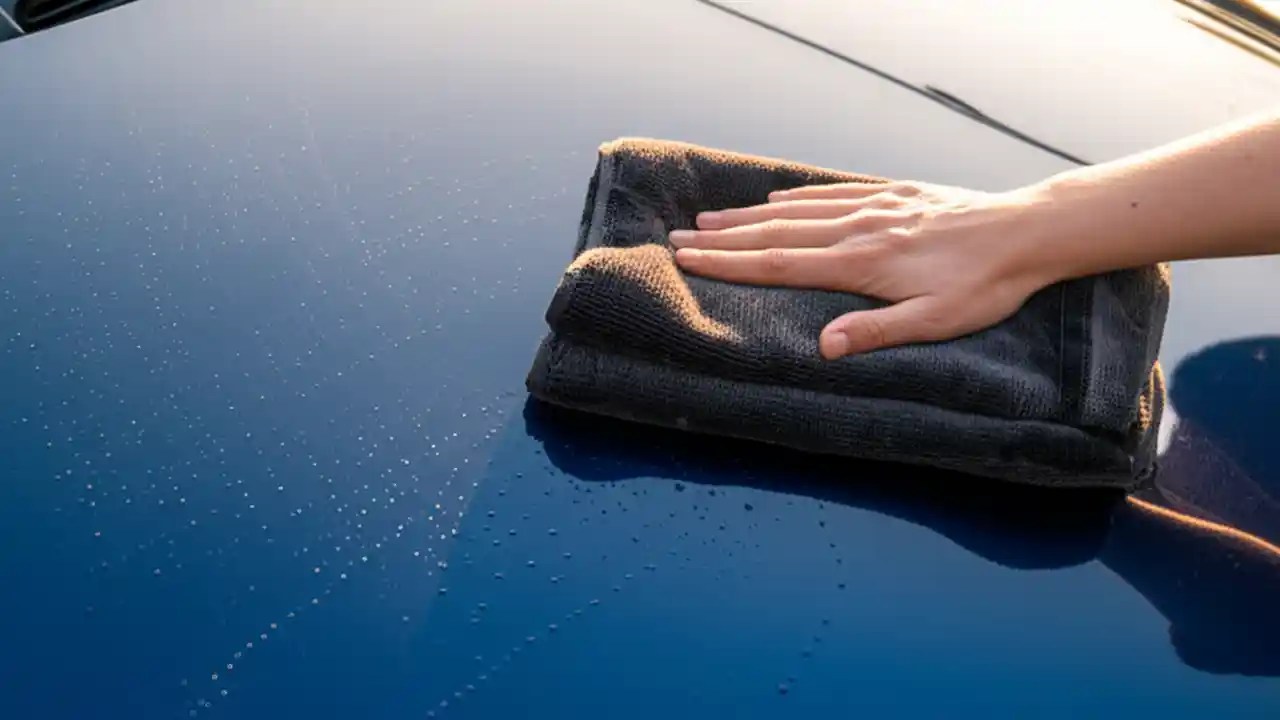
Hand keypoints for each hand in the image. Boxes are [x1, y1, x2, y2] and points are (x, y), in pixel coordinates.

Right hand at [669, 180, 1055, 359]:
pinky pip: (833, 191)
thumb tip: (823, 348)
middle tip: (678, 238)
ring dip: (749, 216)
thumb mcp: (935, 321)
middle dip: (723, 238)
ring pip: (798, 209)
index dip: (730, 264)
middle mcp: (859, 229)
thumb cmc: (984, 285)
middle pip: (776, 232)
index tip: (689, 261)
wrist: (1027, 231)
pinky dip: (798, 195)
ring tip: (710, 218)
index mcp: (861, 263)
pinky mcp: (894, 194)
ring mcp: (875, 206)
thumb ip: (876, 332)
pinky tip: (778, 197)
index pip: (779, 263)